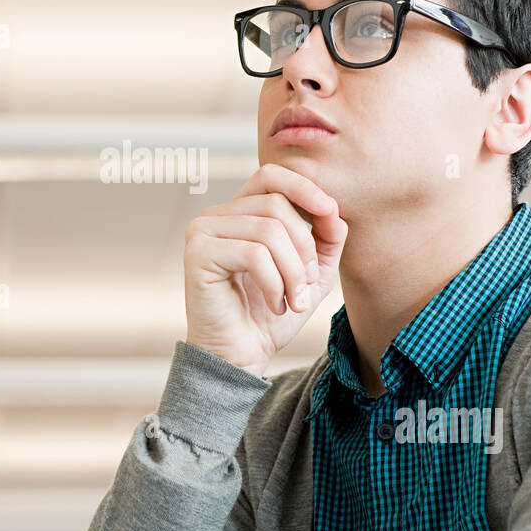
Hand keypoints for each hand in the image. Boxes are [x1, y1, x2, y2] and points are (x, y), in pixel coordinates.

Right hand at [183, 164, 347, 377]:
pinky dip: (275, 282)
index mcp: (239, 212)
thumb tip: (333, 210)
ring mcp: (202, 231)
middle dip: (304, 247)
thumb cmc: (272, 315)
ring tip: (294, 300)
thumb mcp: (312, 273)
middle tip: (307, 285)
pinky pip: (253, 253)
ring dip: (293, 271)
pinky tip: (276, 303)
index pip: (271, 176)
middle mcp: (216, 215)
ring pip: (268, 229)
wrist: (243, 355)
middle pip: (276, 205)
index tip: (331, 214)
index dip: (304, 188)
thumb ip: (326, 238)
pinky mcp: (197, 254)